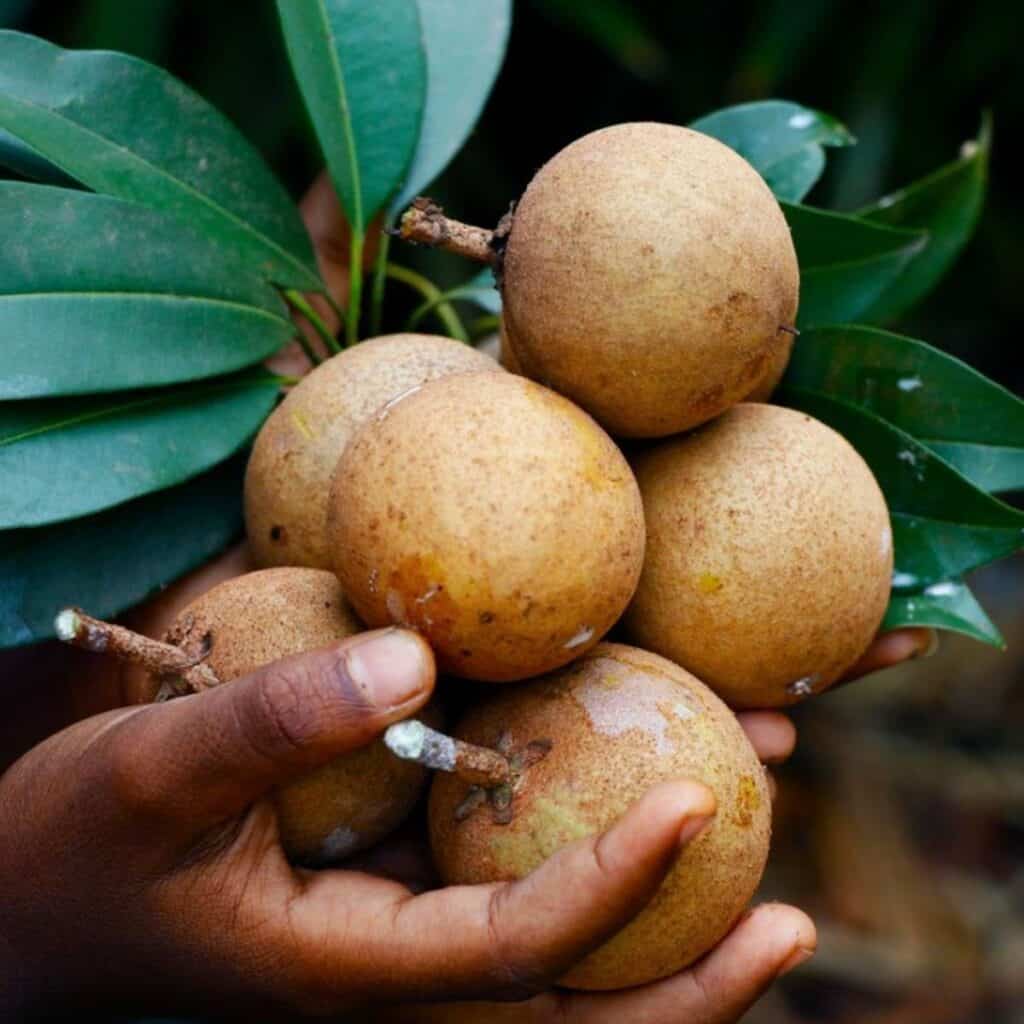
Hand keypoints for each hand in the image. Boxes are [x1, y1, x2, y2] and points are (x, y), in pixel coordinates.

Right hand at [1, 627, 805, 1019]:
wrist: (24, 913)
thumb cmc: (71, 850)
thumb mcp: (150, 771)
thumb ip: (275, 721)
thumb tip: (412, 653)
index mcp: (348, 967)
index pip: (513, 947)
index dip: (613, 882)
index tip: (695, 796)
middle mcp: (391, 980)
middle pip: (571, 1013)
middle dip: (692, 984)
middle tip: (797, 920)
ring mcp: (392, 957)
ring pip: (554, 977)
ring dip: (663, 939)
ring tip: (765, 879)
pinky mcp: (380, 919)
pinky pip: (507, 916)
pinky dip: (584, 879)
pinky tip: (622, 813)